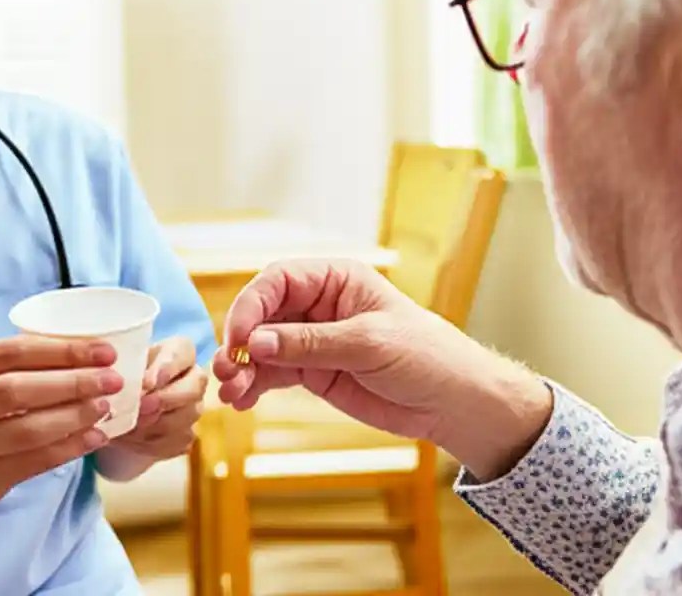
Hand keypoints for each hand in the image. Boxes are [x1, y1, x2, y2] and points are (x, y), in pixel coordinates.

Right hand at [0, 336, 123, 516]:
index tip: (105, 352)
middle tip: (112, 381)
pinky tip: (95, 437)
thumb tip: (93, 355)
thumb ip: (22, 366)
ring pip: (25, 429)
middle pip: (15, 389)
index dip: (62, 350)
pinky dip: (69, 447)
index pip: (10, 352)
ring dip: (73, 417)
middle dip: (72, 383)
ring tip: (105, 408)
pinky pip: (33, 462)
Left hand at [109, 336, 206, 459]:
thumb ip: (126, 368)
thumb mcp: (121, 364)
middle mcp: (194, 379)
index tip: (146, 382)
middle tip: (140, 407)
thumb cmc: (123, 376)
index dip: (166, 368)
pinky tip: (130, 438)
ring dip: (154, 424)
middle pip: (193, 388)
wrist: (121, 405)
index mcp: (180, 352)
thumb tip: (126, 384)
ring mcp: (193, 409)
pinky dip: (150, 442)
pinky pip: (173, 441)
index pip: (182, 353)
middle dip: (165, 399)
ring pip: (184, 418)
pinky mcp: (186, 436)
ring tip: (128, 425)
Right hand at [212, 259, 552, 478]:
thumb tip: (258, 342)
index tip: (242, 337)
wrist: (453, 401)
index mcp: (336, 279)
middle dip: (241, 340)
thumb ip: (311, 343)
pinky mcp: (314, 373)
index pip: (278, 280)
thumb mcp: (369, 344)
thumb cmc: (425, 356)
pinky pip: (273, 373)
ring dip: (242, 368)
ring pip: (262, 348)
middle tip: (228, 368)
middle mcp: (319, 305)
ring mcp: (314, 340)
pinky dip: (254, 386)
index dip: (252, 305)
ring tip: (232, 393)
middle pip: (262, 314)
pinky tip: (242, 401)